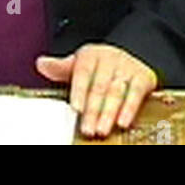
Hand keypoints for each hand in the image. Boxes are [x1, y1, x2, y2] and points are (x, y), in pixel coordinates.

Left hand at [36, 44, 157, 137]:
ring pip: (117, 92)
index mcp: (90, 55)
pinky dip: (130, 108)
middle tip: (87, 129)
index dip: (79, 90)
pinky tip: (123, 122)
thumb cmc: (99, 66)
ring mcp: (127, 68)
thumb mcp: (79, 64)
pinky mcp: (143, 77)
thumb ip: (60, 68)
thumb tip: (41, 64)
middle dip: (93, 109)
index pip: (83, 73)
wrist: (131, 54)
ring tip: (102, 130)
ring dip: (109, 112)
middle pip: (100, 87)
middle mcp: (110, 59)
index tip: (75, 108)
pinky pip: (136, 94)